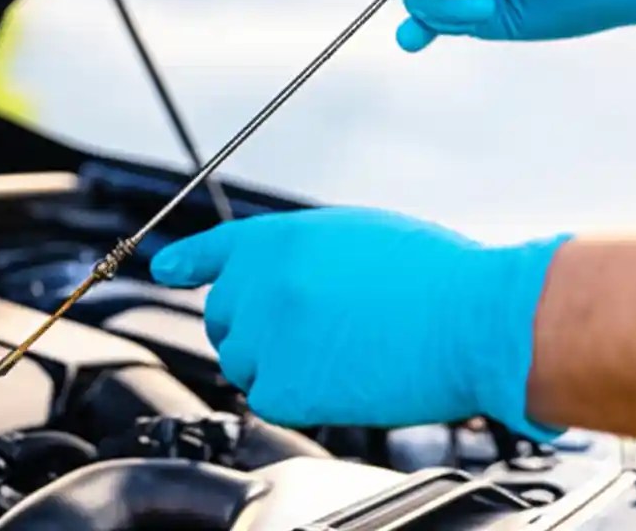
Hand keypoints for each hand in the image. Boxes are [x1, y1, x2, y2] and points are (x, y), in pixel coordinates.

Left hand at [150, 207, 570, 438]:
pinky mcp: (283, 387)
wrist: (470, 318)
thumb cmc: (431, 276)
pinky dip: (296, 398)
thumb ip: (299, 254)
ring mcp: (265, 337)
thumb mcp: (354, 235)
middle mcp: (256, 284)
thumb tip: (279, 282)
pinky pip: (268, 400)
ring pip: (242, 364)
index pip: (212, 252)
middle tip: (307, 334)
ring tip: (338, 353)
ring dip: (276, 364)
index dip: (186, 262)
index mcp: (275, 239)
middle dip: (252, 327)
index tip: (166, 270)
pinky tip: (339, 380)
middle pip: (222, 318)